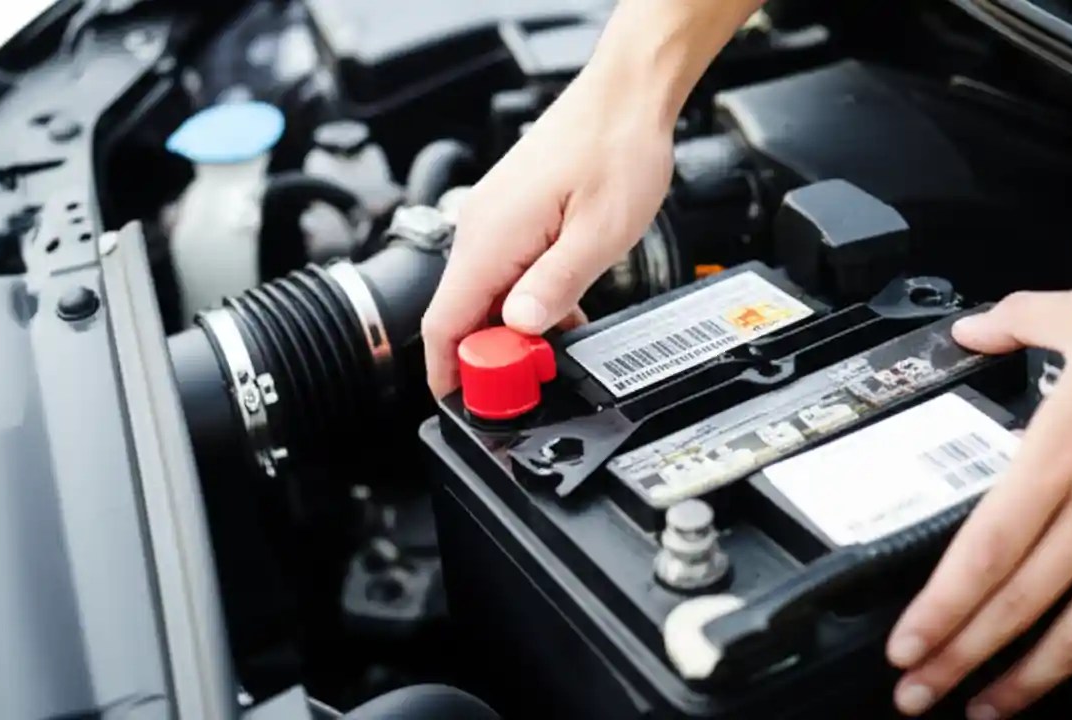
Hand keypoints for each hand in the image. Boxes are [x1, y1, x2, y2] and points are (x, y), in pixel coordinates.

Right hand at [421, 0, 766, 397]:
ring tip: (550, 354)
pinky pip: (504, 274)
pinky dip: (523, 303)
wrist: (627, 97)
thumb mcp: (599, 233)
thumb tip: (519, 328)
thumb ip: (556, 286)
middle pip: (462, 315)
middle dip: (488, 358)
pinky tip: (558, 316)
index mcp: (492, 237)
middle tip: (530, 383)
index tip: (472, 405)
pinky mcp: (512, 218)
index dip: (450, 373)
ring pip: (485, 297)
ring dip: (511, 331)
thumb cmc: (616, 149)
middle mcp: (481, 229)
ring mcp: (494, 222)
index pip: (444, 323)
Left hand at [886, 245, 1071, 717]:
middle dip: (960, 659)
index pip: (983, 552)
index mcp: (1062, 451)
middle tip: (919, 695)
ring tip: (989, 709)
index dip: (939, 610)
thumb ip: (1018, 322)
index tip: (906, 647)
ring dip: (1031, 680)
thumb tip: (974, 329)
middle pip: (1018, 603)